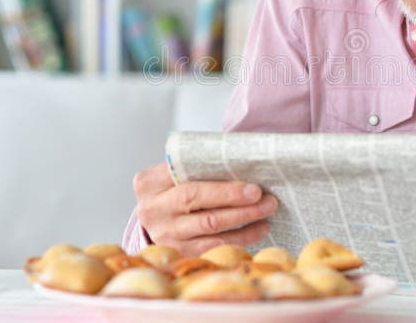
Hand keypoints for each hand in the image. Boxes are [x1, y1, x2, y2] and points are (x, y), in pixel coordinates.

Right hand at [133, 163, 277, 254]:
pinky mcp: (178, 252)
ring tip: (267, 211)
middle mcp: (151, 210)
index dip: (224, 187)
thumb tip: (245, 164)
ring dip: (244, 220)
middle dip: (236, 200)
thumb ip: (198, 166)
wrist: (156, 218)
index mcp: (149, 183)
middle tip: (264, 198)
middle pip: (199, 203)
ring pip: (210, 227)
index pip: (189, 180)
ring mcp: (164, 235)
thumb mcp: (177, 172)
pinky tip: (258, 229)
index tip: (253, 187)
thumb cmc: (174, 187)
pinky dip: (240, 238)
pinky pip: (214, 246)